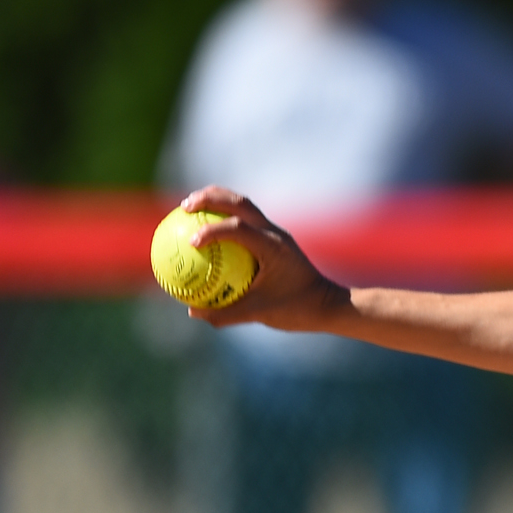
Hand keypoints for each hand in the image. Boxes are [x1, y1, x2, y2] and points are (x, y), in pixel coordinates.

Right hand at [179, 187, 349, 331]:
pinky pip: (246, 220)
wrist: (329, 304)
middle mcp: (275, 234)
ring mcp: (276, 233)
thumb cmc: (298, 309)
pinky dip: (225, 218)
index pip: (239, 228)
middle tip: (183, 206)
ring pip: (244, 205)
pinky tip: (205, 229)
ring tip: (190, 208)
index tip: (191, 242)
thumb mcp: (260, 314)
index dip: (212, 231)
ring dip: (217, 200)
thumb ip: (225, 313)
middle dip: (210, 198)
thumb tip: (192, 312)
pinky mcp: (274, 238)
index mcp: (273, 248)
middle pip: (240, 203)